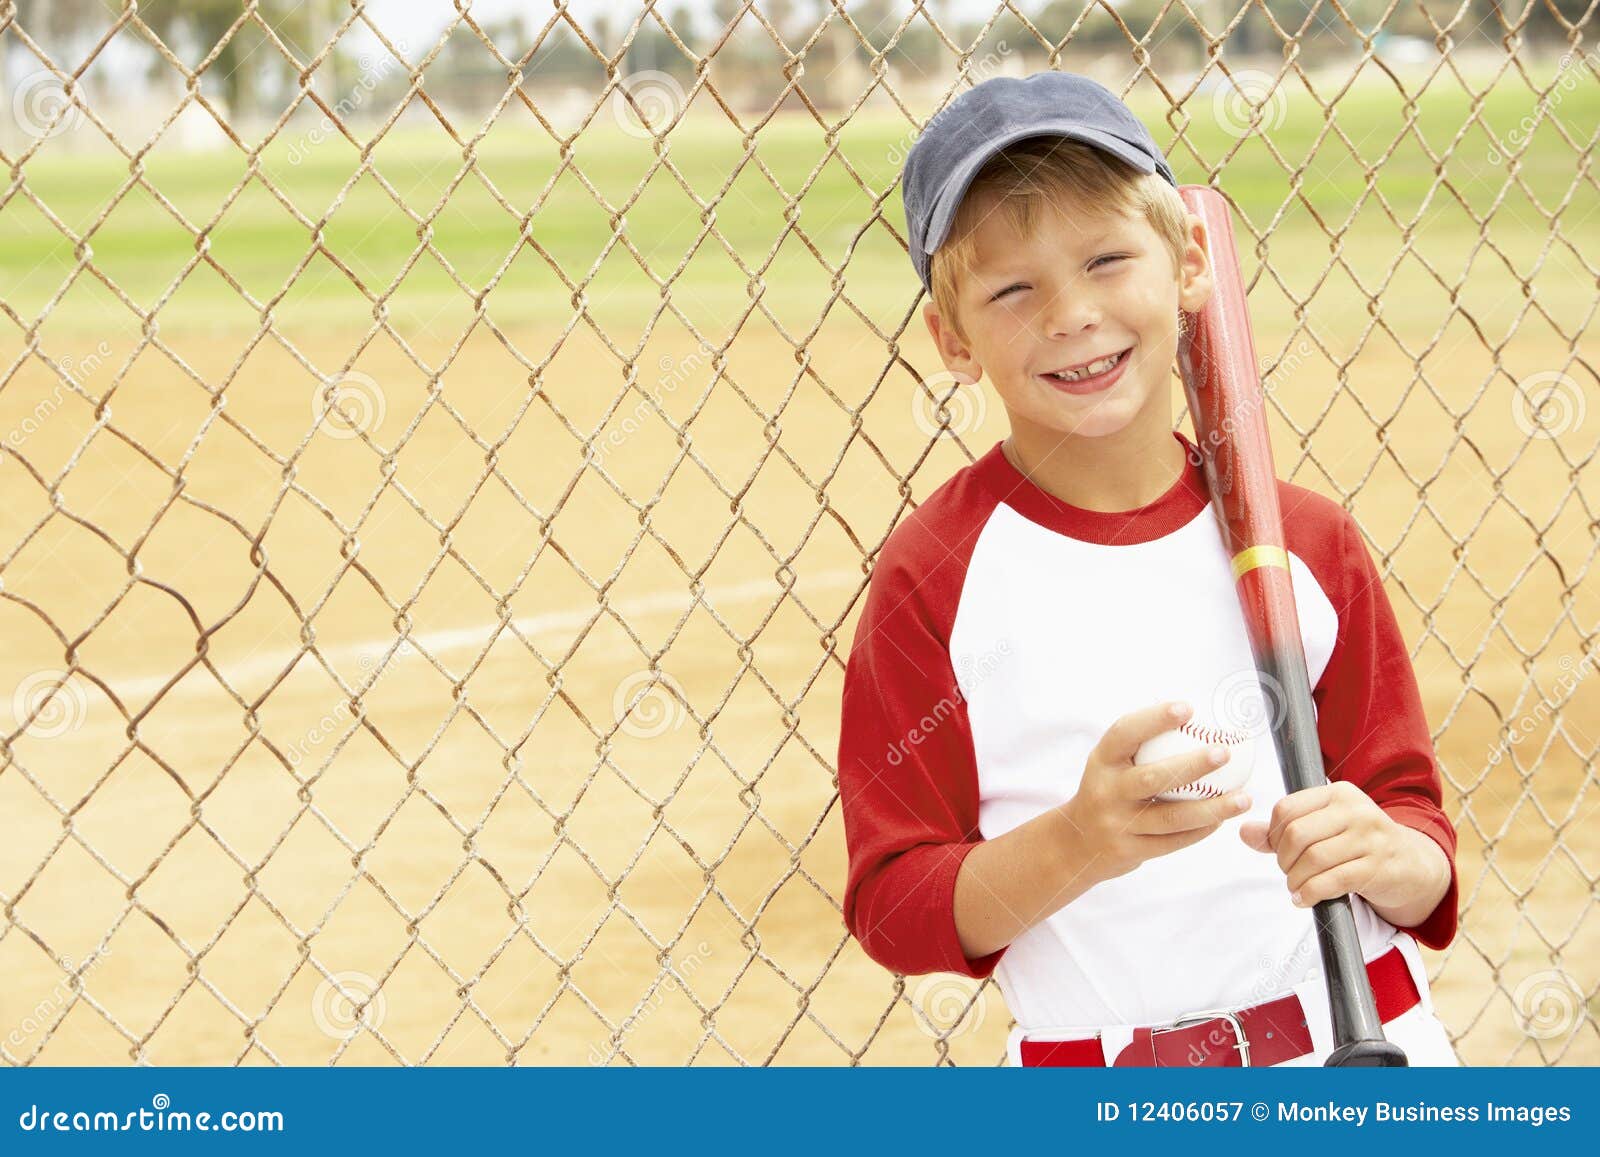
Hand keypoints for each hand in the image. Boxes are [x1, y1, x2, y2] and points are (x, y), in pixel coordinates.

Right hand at [1058, 700, 1252, 882]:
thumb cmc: (1108, 791)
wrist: (1077, 843)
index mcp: (1101, 761)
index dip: (1154, 719)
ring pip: (1171, 817)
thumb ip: (1140, 746)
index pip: (1125, 733)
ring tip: (1244, 798)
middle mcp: (1106, 791)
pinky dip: (1201, 830)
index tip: (1188, 708)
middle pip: (1152, 778)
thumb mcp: (1110, 764)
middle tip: (1224, 752)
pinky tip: (1222, 819)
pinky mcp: (1129, 850)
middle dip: (1192, 765)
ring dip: (1211, 808)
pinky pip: (1173, 841)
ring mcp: (1117, 824)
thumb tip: (1194, 718)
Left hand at [1238, 780, 1414, 908]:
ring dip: (1295, 880)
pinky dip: (1310, 893)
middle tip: (1288, 872)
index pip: (1287, 809)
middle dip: (1283, 859)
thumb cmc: (1359, 843)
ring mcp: (1370, 838)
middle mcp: (1355, 810)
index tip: (1278, 850)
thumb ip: (1283, 830)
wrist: (1412, 864)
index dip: (1273, 834)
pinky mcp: (1377, 867)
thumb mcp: (1324, 828)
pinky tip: (1304, 899)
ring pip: (1313, 859)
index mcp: (1338, 793)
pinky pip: (1332, 881)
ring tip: (1296, 887)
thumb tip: (1245, 832)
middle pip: (1296, 834)